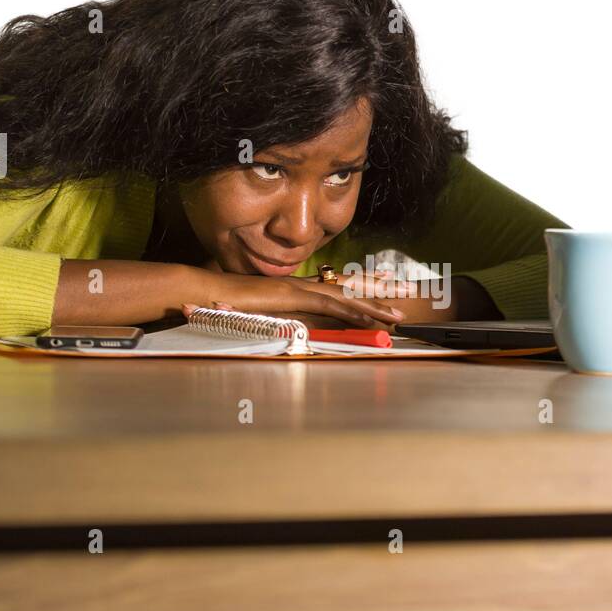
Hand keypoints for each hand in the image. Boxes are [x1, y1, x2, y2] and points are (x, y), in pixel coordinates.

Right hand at [185, 272, 406, 327]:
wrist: (204, 291)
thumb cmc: (224, 303)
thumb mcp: (255, 312)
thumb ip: (273, 316)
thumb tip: (287, 326)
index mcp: (296, 289)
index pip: (335, 286)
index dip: (361, 286)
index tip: (384, 286)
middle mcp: (302, 285)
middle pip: (348, 286)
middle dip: (380, 288)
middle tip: (407, 290)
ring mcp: (298, 288)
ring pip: (346, 296)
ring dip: (374, 304)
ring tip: (399, 311)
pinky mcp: (293, 297)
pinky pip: (329, 305)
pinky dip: (352, 311)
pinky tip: (369, 317)